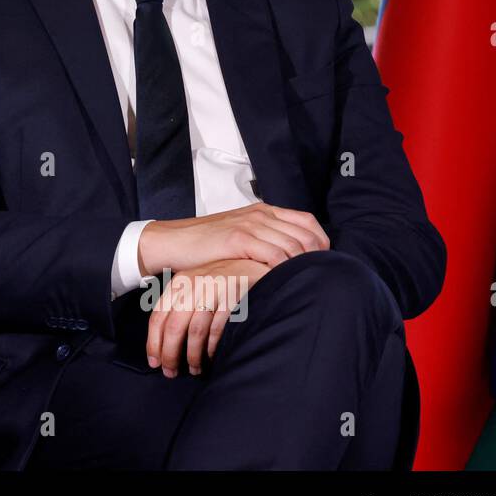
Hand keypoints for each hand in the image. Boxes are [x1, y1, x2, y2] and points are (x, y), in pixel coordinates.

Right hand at [139, 202, 327, 276]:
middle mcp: (260, 214)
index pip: (308, 222)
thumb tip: (291, 257)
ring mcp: (249, 225)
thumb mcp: (240, 233)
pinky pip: (274, 256)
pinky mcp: (238, 239)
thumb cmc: (205, 244)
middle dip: (315, 259)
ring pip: (293, 247)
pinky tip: (281, 282)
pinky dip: (283, 270)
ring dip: (300, 268)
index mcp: (263, 210)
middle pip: (306, 236)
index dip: (322, 242)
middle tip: (314, 278)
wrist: (173, 242)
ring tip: (300, 284)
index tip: (322, 262)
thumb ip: (265, 238)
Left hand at [145, 258, 272, 378]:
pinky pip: (217, 329)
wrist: (251, 266)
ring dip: (193, 355)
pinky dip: (212, 347)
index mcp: (179, 284)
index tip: (153, 362)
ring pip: (195, 331)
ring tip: (193, 370)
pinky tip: (210, 358)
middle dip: (170, 353)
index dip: (153, 342)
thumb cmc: (219, 282)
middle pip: (174, 327)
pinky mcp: (232, 299)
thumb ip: (178, 304)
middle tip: (170, 372)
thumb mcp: (194, 286)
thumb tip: (162, 340)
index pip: (158, 316)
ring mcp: (213, 292)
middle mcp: (193, 287)